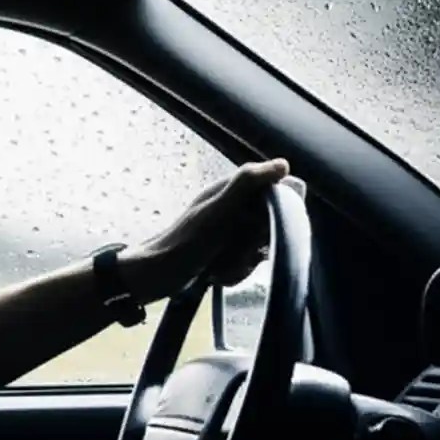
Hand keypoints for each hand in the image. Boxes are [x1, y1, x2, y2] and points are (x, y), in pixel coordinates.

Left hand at [120, 159, 292, 302]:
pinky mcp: (223, 253)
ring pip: (259, 248)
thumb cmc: (186, 240)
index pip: (276, 192)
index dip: (278, 211)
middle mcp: (232, 208)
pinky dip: (234, 272)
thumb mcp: (218, 209)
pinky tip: (217, 274)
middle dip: (255, 243)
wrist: (156, 275)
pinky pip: (245, 264)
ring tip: (221, 264)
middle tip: (233, 249)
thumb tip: (282, 165)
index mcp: (231, 190)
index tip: (262, 227)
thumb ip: (246, 184)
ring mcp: (228, 232)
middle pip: (270, 224)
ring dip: (243, 261)